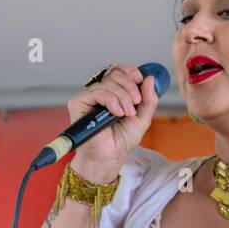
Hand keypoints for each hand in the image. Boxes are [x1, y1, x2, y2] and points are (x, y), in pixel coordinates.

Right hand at [66, 63, 159, 179]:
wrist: (109, 156)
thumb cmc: (122, 140)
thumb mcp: (142, 117)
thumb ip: (148, 99)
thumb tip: (150, 78)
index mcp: (113, 93)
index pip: (118, 71)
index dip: (129, 70)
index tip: (139, 79)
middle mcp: (100, 92)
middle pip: (114, 74)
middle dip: (130, 87)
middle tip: (136, 103)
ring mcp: (89, 97)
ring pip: (108, 83)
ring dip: (123, 98)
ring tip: (127, 113)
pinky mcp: (78, 103)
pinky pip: (97, 92)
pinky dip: (111, 100)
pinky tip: (117, 113)